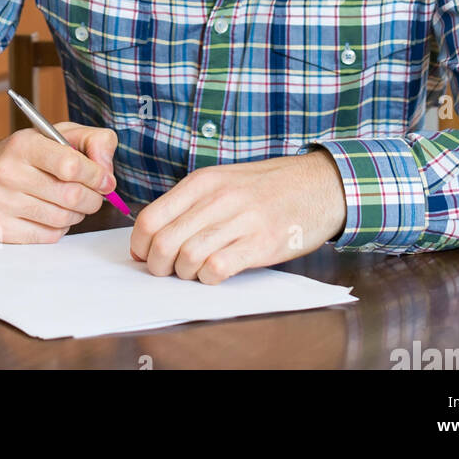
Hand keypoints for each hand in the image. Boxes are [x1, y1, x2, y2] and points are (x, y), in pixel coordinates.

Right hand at [0, 121, 118, 243]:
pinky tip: (52, 215)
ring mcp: (0, 203)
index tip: (106, 180)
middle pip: (70, 195)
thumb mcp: (54, 134)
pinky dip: (60, 229)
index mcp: (23, 144)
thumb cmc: (22, 155)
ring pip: (62, 219)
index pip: (70, 164)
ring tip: (70, 203)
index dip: (96, 175)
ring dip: (77, 214)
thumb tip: (107, 171)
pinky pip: (48, 237)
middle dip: (92, 198)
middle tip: (94, 195)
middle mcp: (7, 173)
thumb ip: (91, 141)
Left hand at [129, 151, 346, 283]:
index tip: (143, 256)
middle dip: (158, 265)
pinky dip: (209, 278)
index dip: (140, 245)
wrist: (319, 184)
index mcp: (202, 182)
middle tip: (166, 271)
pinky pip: (218, 268)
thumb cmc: (268, 186)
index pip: (150, 218)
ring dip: (184, 274)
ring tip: (194, 272)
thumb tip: (155, 233)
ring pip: (188, 257)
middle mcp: (217, 199)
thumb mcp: (224, 180)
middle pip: (164, 242)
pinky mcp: (262, 244)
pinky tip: (216, 274)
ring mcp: (240, 221)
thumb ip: (192, 202)